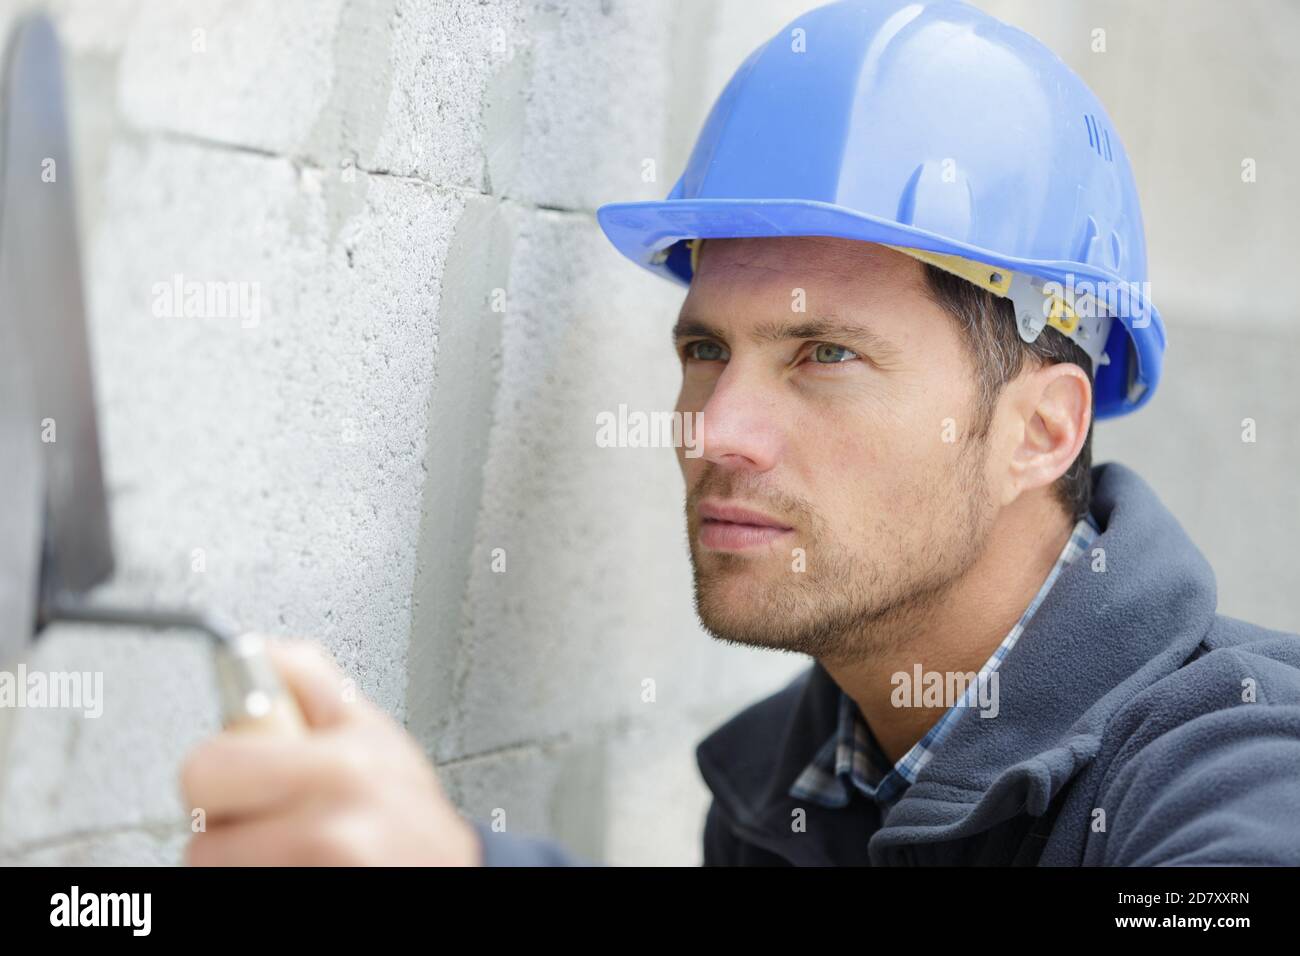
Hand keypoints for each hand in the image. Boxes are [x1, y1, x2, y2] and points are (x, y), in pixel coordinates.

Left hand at [180, 638, 481, 865]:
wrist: (446, 871)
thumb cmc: (404, 807)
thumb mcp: (371, 730)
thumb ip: (308, 682)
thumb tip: (252, 648)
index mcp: (339, 767)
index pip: (206, 770)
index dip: (220, 773)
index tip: (250, 773)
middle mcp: (331, 830)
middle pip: (200, 842)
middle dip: (227, 829)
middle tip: (269, 820)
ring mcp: (321, 873)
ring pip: (216, 873)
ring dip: (242, 863)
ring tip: (291, 847)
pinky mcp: (306, 909)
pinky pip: (241, 894)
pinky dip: (258, 881)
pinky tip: (298, 867)